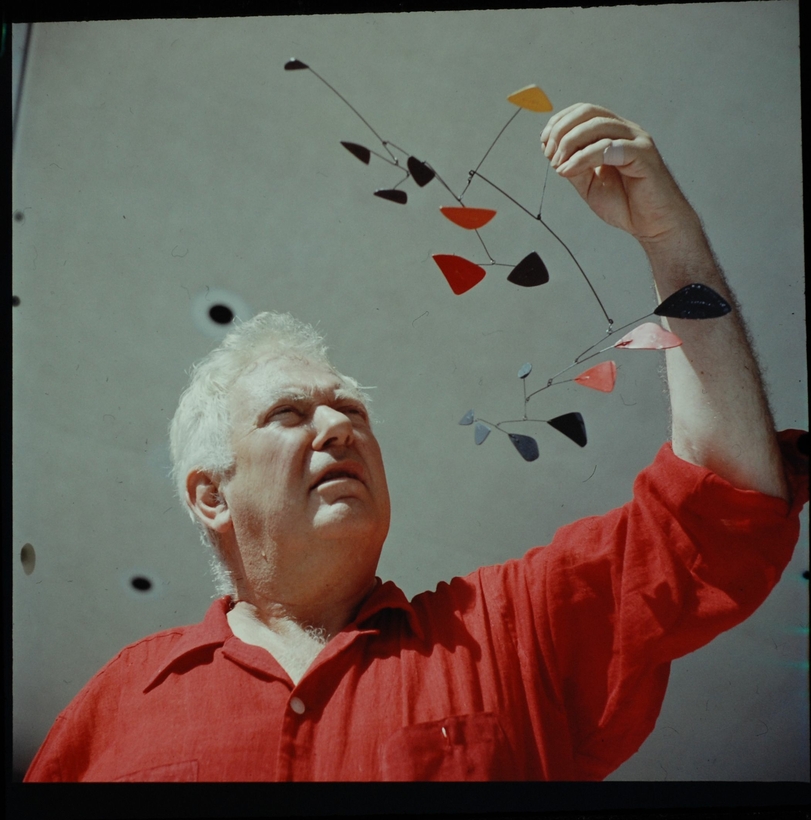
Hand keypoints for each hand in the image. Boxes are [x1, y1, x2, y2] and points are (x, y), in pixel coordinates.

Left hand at [541, 103, 697, 245]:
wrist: (652, 225)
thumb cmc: (625, 204)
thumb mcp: (588, 184)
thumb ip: (574, 167)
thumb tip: (554, 154)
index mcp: (612, 134)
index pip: (583, 112)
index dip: (558, 123)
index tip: (544, 145)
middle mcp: (625, 131)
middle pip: (588, 112)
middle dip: (561, 130)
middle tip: (550, 155)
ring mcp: (636, 140)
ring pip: (598, 125)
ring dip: (570, 143)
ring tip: (558, 166)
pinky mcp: (644, 154)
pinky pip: (609, 148)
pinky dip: (583, 157)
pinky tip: (568, 171)